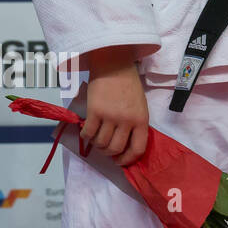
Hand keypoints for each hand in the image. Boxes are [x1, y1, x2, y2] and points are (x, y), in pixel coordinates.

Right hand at [83, 47, 148, 167]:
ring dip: (96, 145)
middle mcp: (127, 120)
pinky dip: (85, 136)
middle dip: (109, 154)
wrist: (114, 66)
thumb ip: (135, 124)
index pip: (138, 148)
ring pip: (100, 143)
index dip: (128, 159)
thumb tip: (126, 146)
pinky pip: (87, 134)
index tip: (120, 161)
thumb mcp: (140, 106)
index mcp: (142, 119)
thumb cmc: (128, 85)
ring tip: (96, 137)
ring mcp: (110, 116)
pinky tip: (87, 131)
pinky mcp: (94, 112)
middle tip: (105, 149)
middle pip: (115, 149)